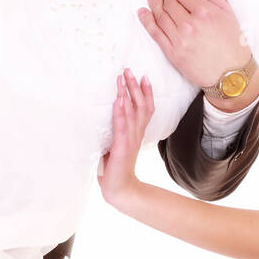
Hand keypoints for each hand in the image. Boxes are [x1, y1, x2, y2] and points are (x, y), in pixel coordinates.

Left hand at [98, 69, 152, 205]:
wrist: (120, 188)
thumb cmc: (116, 167)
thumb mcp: (119, 144)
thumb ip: (119, 131)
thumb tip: (111, 116)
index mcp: (137, 132)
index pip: (146, 108)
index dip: (146, 92)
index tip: (143, 76)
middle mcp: (137, 133)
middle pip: (141, 105)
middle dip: (136, 87)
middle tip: (130, 70)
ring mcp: (130, 139)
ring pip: (133, 112)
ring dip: (128, 94)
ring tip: (123, 79)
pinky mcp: (122, 146)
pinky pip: (122, 126)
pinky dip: (121, 112)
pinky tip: (119, 100)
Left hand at [137, 0, 258, 110]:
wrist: (230, 73)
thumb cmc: (232, 41)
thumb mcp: (227, 11)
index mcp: (205, 12)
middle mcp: (191, 24)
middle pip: (170, 2)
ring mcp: (179, 39)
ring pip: (160, 15)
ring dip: (154, 3)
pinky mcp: (172, 52)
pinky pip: (155, 32)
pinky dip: (147, 20)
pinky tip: (143, 12)